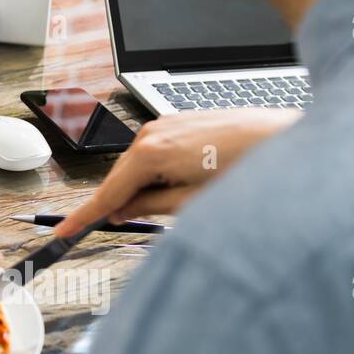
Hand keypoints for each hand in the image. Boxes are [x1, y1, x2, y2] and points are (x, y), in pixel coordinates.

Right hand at [52, 108, 301, 237]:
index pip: (107, 192)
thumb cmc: (249, 171)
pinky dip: (158, 172)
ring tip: (179, 202)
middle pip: (120, 177)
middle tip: (126, 226)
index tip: (64, 232)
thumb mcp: (193, 203)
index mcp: (150, 153)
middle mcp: (152, 131)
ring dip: (145, 187)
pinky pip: (156, 152)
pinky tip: (184, 184)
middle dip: (121, 202)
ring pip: (139, 165)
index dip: (84, 216)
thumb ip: (150, 208)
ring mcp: (167, 123)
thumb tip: (124, 212)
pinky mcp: (182, 121)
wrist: (289, 139)